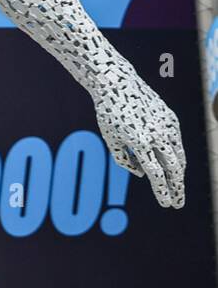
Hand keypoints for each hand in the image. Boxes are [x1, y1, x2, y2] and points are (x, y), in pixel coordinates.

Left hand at [92, 67, 185, 208]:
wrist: (118, 82)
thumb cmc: (109, 112)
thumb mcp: (110, 137)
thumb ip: (124, 160)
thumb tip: (142, 174)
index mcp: (139, 142)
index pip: (155, 174)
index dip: (161, 191)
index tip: (165, 203)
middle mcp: (156, 135)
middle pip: (173, 169)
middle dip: (176, 189)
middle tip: (177, 205)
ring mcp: (167, 126)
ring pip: (179, 157)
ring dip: (178, 175)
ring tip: (176, 188)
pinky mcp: (172, 119)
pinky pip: (177, 143)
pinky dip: (177, 157)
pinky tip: (174, 167)